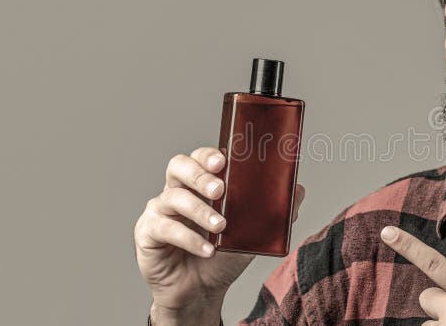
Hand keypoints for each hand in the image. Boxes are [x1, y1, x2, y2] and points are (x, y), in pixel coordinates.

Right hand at [134, 147, 305, 316]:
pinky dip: (188, 239)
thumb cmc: (223, 255)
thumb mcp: (252, 233)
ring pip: (173, 197)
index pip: (200, 158)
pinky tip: (207, 250)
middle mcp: (177, 191)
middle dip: (200, 174)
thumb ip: (273, 211)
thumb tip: (297, 189)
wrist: (202, 291)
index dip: (208, 155)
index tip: (224, 161)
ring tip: (221, 226)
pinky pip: (164, 228)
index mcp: (200, 184)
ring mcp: (159, 210)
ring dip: (200, 211)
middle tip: (221, 189)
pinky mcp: (148, 233)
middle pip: (179, 167)